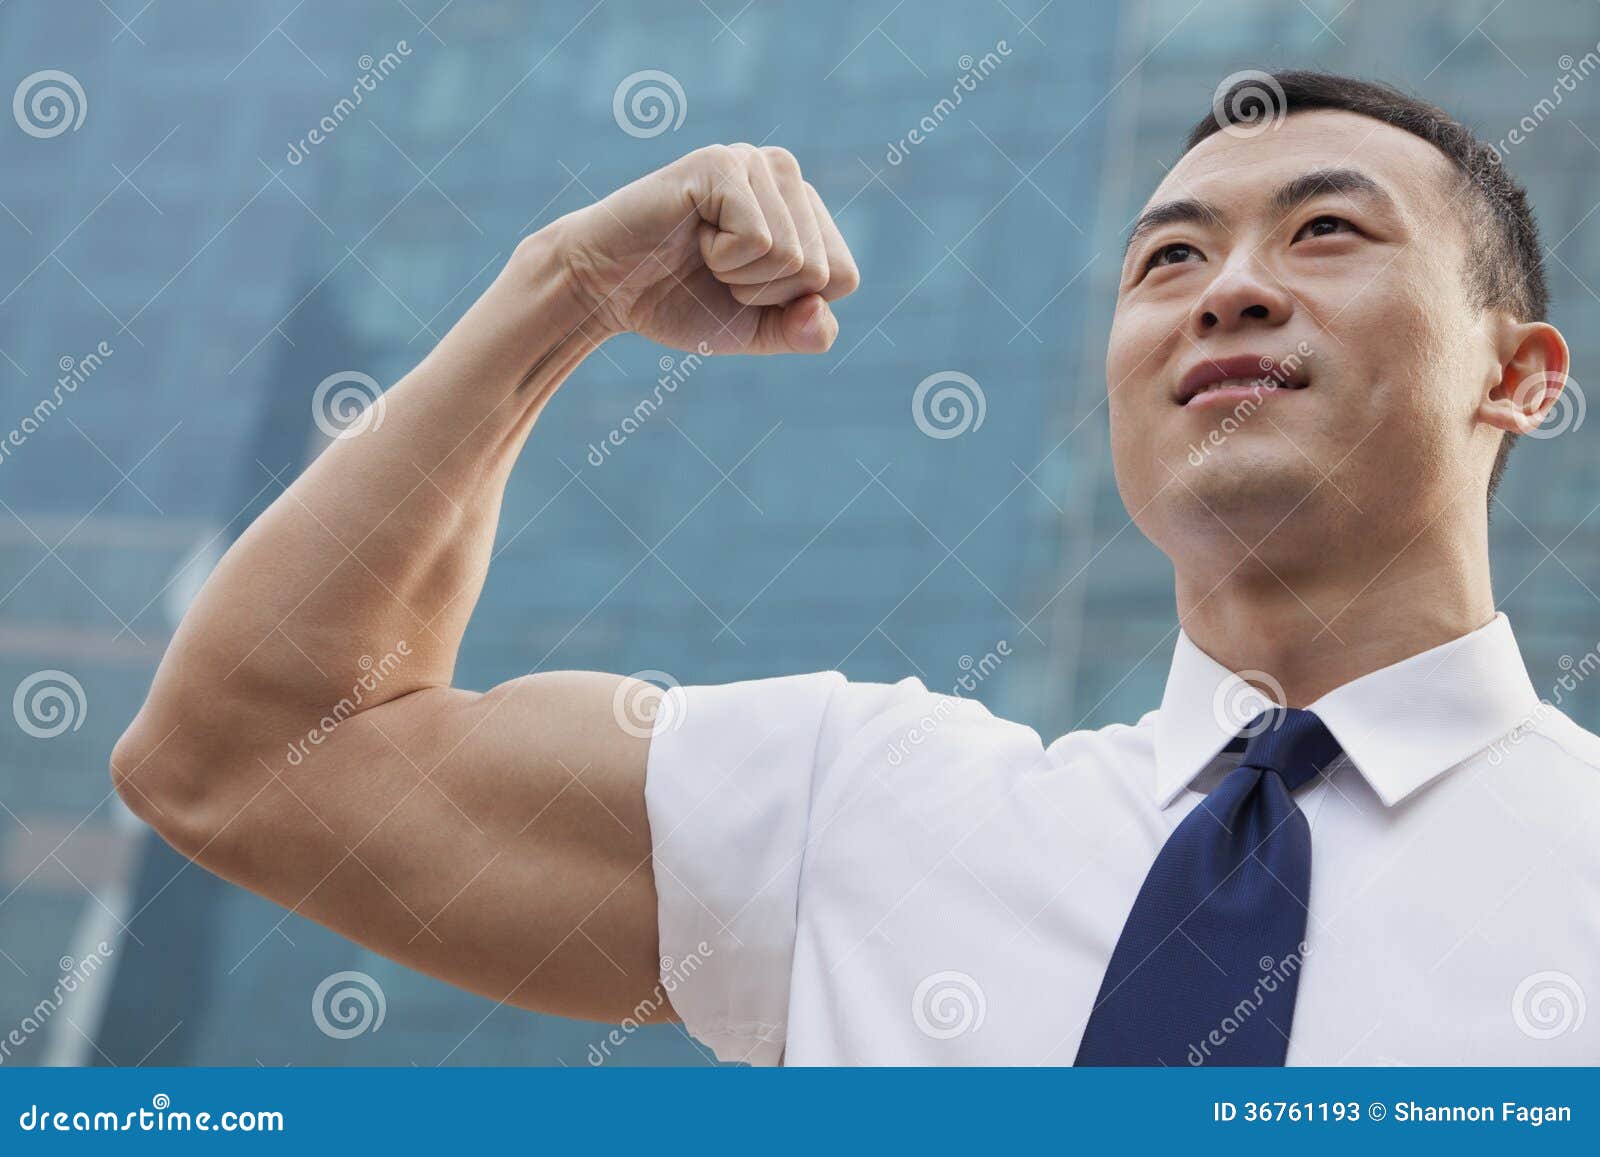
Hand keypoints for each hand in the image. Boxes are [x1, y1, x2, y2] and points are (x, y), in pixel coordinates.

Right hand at [547, 144, 859, 354]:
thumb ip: (803, 332)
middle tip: (715, 271)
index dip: (791, 305)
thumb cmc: (681, 301)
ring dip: (739, 276)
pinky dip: (721, 258)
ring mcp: (753, 162)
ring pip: (791, 256)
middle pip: (820, 270)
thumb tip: (821, 314)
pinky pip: (757, 240)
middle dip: (763, 293)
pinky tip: (691, 235)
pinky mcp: (720, 164)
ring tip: (702, 251)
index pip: (845, 277)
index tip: (743, 288)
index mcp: (803, 209)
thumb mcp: (756, 330)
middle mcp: (785, 174)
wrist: (606, 290)